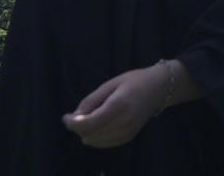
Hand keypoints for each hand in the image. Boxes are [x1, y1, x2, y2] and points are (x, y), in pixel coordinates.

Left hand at [58, 60, 195, 147]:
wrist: (158, 89)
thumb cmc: (134, 81)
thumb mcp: (110, 84)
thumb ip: (91, 101)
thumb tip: (75, 117)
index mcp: (119, 105)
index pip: (89, 124)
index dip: (72, 123)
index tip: (65, 116)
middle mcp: (124, 122)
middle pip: (89, 134)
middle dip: (78, 126)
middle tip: (79, 114)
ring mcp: (127, 132)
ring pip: (94, 141)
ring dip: (86, 132)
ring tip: (92, 117)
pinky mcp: (127, 138)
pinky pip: (102, 143)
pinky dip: (95, 136)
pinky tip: (99, 124)